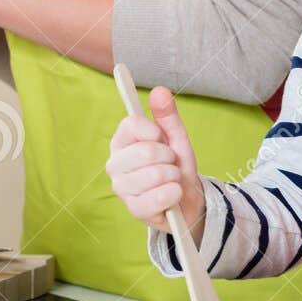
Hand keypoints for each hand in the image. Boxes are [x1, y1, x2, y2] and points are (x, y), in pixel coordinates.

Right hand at [106, 86, 206, 241]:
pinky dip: (173, 195)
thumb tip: (159, 90)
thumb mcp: (175, 138)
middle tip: (170, 164)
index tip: (162, 138)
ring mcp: (122, 189)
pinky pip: (158, 197)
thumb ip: (167, 115)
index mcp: (121, 142)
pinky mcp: (133, 210)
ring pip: (155, 175)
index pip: (131, 124)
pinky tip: (172, 196)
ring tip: (171, 180)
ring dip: (173, 177)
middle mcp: (115, 164)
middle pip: (146, 151)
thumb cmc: (176, 166)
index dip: (154, 131)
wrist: (187, 200)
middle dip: (169, 158)